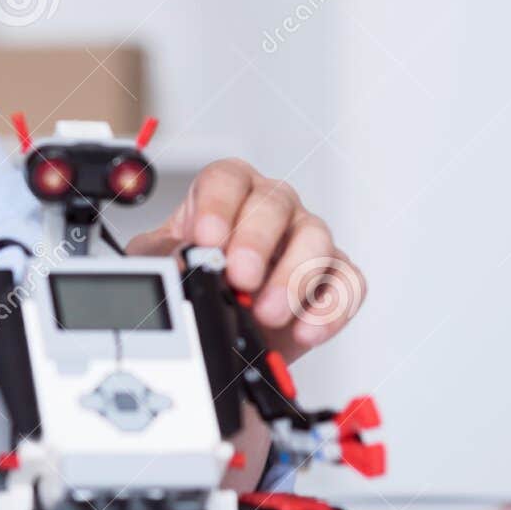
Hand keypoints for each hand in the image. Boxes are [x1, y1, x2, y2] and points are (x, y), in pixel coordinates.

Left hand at [126, 158, 365, 358]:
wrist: (221, 320)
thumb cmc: (194, 275)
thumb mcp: (163, 261)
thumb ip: (165, 255)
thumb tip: (177, 263)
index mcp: (227, 191)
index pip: (227, 180)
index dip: (218, 205)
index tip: (207, 239)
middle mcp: (272, 207)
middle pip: (274, 205)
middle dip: (256, 243)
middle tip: (240, 278)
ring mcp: (307, 238)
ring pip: (316, 239)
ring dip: (293, 278)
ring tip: (267, 314)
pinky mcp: (333, 275)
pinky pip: (347, 283)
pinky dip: (330, 308)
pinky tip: (305, 330)